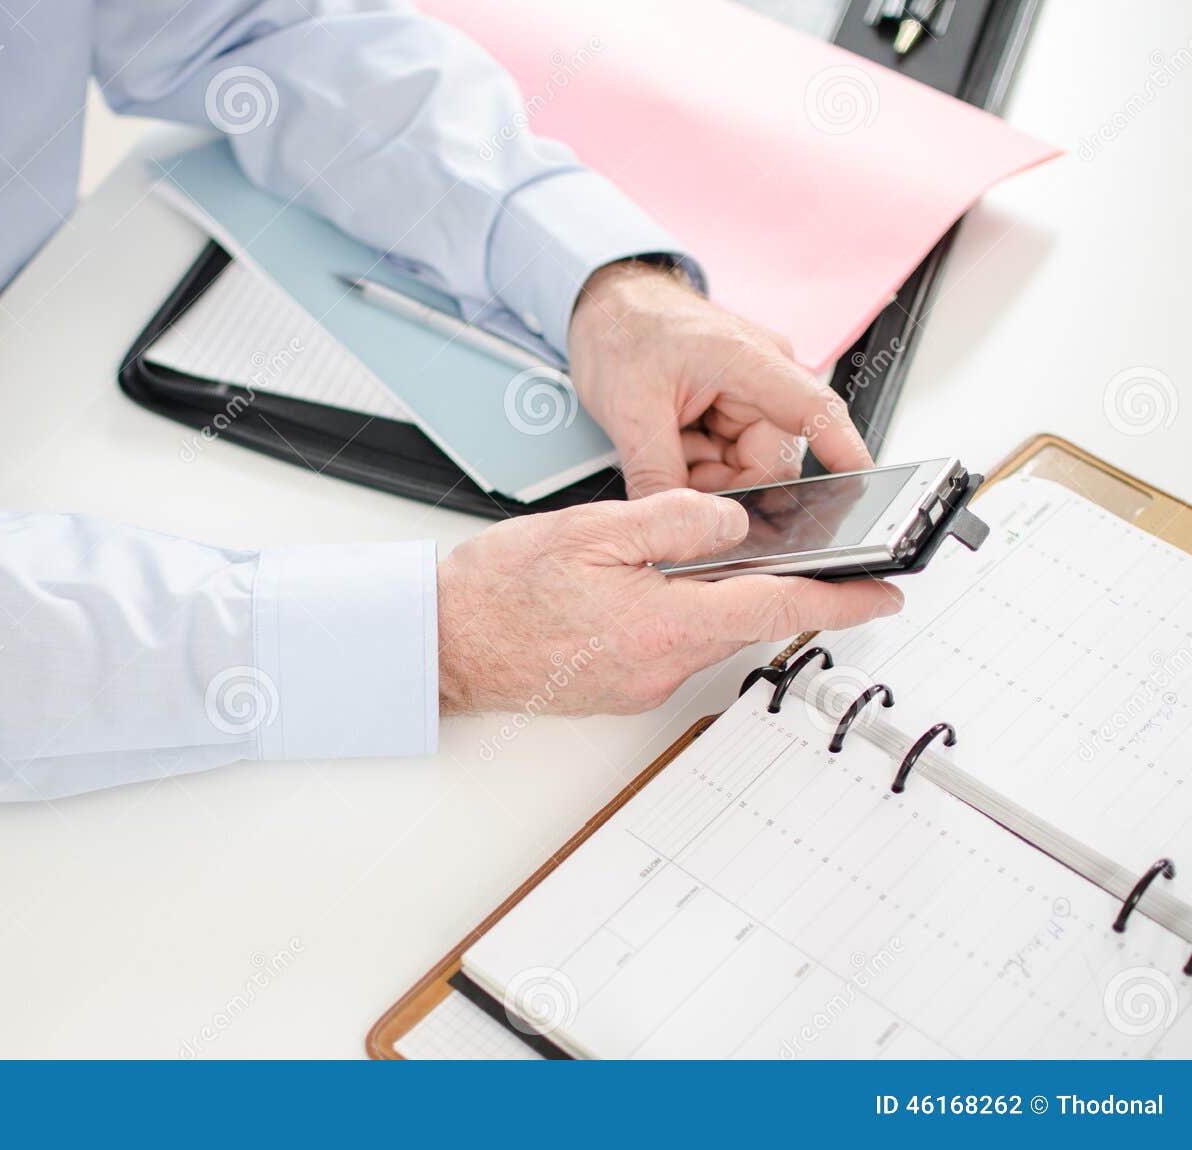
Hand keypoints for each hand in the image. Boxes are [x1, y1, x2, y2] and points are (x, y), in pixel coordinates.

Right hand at [437, 489, 901, 715]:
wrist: (443, 643)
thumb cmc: (500, 589)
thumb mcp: (592, 529)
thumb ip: (674, 521)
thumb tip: (735, 524)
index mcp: (661, 624)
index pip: (775, 612)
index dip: (842, 602)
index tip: (886, 594)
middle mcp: (659, 667)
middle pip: (745, 624)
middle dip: (773, 589)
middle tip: (790, 552)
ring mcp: (640, 685)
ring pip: (709, 634)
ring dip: (718, 599)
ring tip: (690, 558)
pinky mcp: (622, 689)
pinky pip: (674, 647)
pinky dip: (680, 615)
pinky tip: (650, 588)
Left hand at [567, 261, 872, 497]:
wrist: (604, 305)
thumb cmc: (623, 330)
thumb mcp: (630, 408)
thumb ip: (655, 474)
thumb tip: (670, 528)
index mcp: (750, 362)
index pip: (816, 411)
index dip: (844, 453)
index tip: (864, 489)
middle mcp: (763, 378)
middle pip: (770, 464)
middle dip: (725, 486)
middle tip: (676, 478)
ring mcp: (748, 397)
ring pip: (744, 470)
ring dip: (704, 477)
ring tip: (665, 448)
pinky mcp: (729, 412)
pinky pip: (725, 462)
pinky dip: (696, 467)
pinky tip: (670, 446)